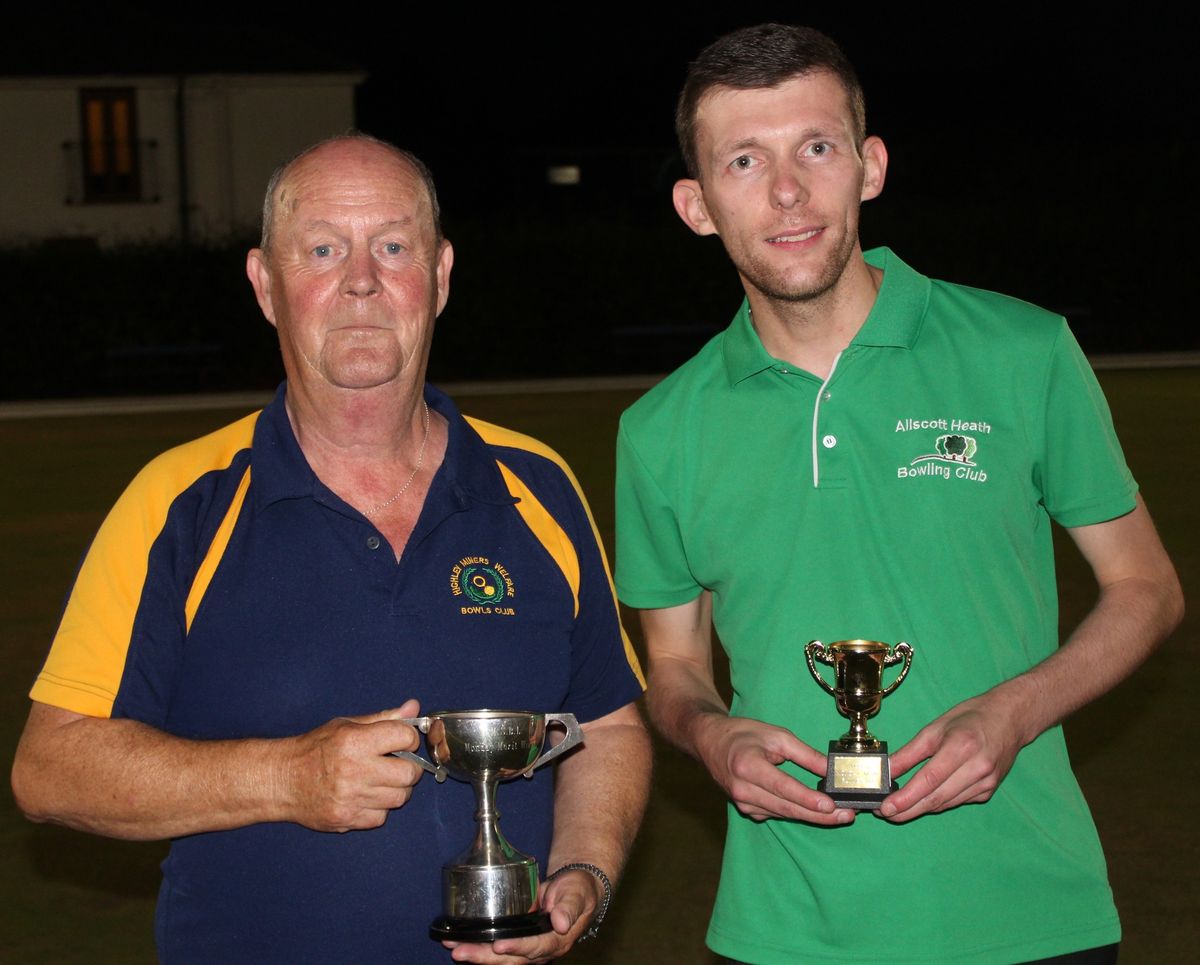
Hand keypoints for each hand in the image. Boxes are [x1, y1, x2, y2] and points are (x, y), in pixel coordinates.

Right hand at [280, 699, 425, 831]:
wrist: (282, 780)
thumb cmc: (315, 749)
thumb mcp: (347, 725)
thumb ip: (383, 718)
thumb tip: (413, 707)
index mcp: (355, 741)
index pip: (405, 737)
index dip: (409, 738)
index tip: (403, 741)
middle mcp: (354, 770)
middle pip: (409, 773)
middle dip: (410, 767)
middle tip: (399, 764)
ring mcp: (351, 798)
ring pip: (400, 798)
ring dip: (397, 789)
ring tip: (382, 780)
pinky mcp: (346, 820)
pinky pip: (381, 817)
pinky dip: (379, 808)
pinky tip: (367, 797)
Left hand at [443, 869, 599, 963]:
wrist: (575, 892)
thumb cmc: (577, 890)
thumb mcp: (577, 894)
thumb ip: (569, 907)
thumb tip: (560, 923)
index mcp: (557, 940)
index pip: (535, 948)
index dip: (517, 948)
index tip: (498, 945)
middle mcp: (540, 950)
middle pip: (510, 959)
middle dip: (484, 957)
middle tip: (460, 952)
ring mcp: (527, 947)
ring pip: (500, 957)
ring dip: (476, 954)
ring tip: (453, 948)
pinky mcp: (517, 941)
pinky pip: (497, 949)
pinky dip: (479, 946)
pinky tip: (459, 942)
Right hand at [694, 713, 852, 824]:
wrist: (709, 742)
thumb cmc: (742, 734)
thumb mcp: (775, 735)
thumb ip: (804, 754)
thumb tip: (831, 770)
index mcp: (748, 767)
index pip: (784, 788)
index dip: (808, 799)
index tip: (832, 805)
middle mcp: (743, 790)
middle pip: (787, 808)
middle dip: (820, 815)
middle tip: (847, 815)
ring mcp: (742, 803)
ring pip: (784, 815)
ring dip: (812, 816)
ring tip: (840, 814)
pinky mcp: (746, 810)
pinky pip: (776, 814)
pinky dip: (796, 813)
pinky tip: (815, 811)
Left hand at [880, 692, 1024, 821]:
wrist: (1010, 719)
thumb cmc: (970, 718)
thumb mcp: (934, 728)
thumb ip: (909, 752)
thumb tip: (887, 770)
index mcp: (961, 747)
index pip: (929, 780)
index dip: (906, 798)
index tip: (885, 807)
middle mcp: (977, 768)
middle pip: (936, 798)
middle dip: (908, 809)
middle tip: (884, 813)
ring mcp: (986, 783)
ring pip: (945, 803)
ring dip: (920, 808)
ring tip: (898, 808)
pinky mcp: (989, 791)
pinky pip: (957, 801)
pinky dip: (938, 802)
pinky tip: (924, 799)